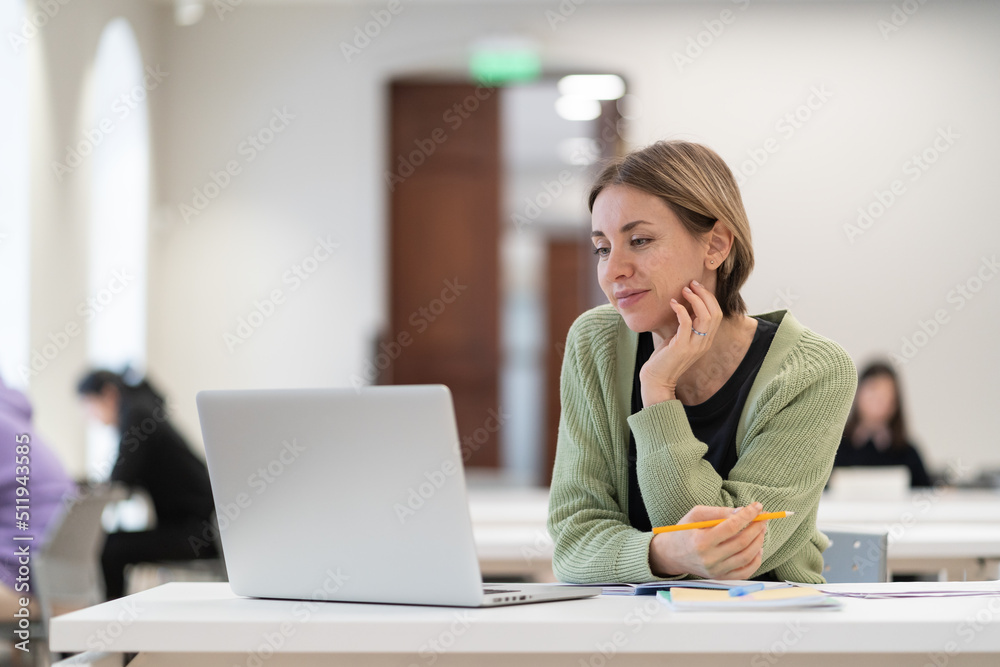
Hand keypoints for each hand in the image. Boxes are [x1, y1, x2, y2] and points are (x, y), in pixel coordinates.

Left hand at [639, 280, 722, 405]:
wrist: (657, 379)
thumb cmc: (666, 357)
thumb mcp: (680, 338)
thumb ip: (687, 325)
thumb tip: (687, 304)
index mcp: (706, 340)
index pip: (717, 314)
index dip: (709, 298)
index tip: (696, 286)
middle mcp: (704, 343)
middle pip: (715, 313)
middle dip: (705, 295)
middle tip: (691, 284)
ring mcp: (694, 346)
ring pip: (706, 317)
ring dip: (695, 300)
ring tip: (684, 290)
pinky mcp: (681, 347)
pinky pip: (686, 323)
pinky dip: (681, 309)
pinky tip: (673, 303)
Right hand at [648, 503, 767, 578]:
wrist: (671, 554)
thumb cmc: (684, 531)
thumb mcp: (695, 514)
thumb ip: (718, 512)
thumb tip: (742, 512)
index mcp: (701, 541)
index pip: (731, 527)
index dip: (748, 515)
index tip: (758, 506)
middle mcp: (709, 559)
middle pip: (742, 542)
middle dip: (757, 527)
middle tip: (764, 517)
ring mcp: (716, 570)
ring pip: (747, 557)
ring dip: (759, 541)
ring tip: (761, 529)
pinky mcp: (721, 577)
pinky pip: (745, 572)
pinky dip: (756, 560)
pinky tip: (758, 548)